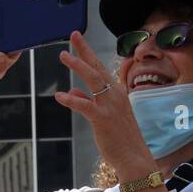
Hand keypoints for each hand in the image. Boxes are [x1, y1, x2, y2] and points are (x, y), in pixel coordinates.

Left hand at [54, 31, 154, 180]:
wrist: (133, 157)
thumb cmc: (120, 139)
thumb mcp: (104, 117)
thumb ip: (88, 102)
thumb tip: (72, 92)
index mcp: (116, 92)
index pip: (100, 68)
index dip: (88, 53)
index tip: (78, 40)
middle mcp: (114, 94)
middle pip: (97, 67)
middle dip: (84, 49)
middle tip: (73, 34)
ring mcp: (109, 105)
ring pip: (92, 79)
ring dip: (78, 66)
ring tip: (63, 55)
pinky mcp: (102, 119)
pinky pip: (84, 106)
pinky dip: (71, 100)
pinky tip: (59, 96)